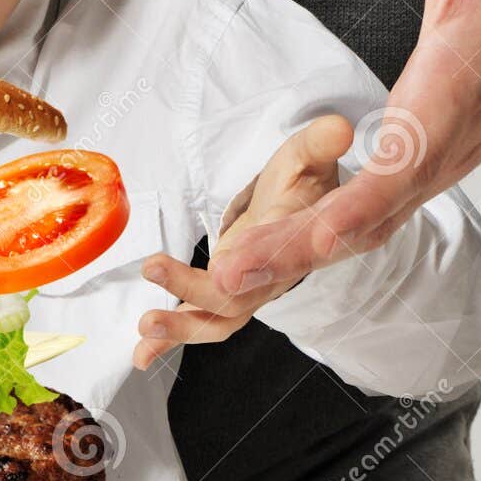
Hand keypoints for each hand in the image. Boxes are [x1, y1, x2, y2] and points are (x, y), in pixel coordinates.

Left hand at [133, 114, 351, 368]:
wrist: (311, 218)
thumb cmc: (306, 183)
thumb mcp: (310, 155)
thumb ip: (318, 144)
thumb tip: (338, 128)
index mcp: (306, 236)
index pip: (293, 250)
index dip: (266, 258)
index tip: (228, 264)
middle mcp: (279, 271)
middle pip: (248, 290)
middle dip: (201, 288)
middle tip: (158, 269)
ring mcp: (255, 288)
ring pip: (223, 314)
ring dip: (183, 324)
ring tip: (147, 322)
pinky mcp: (232, 294)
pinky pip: (204, 321)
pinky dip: (172, 340)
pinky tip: (142, 352)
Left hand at [207, 0, 480, 299]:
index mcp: (448, 97)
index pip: (402, 164)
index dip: (354, 202)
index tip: (312, 232)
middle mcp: (435, 150)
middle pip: (366, 217)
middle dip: (301, 249)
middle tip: (232, 277)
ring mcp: (424, 172)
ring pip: (359, 232)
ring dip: (295, 258)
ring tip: (225, 285)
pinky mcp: (410, 176)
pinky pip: (356, 222)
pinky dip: (310, 246)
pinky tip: (255, 263)